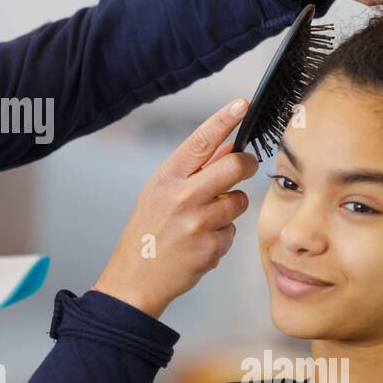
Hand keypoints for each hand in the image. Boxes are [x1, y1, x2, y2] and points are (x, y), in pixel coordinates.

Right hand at [93, 99, 258, 318]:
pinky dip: (221, 238)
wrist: (135, 278)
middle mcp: (181, 196)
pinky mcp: (210, 247)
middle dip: (247, 165)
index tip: (242, 104)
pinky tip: (200, 245)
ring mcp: (197, 223)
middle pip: (234, 167)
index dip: (224, 119)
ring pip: (239, 202)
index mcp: (166, 178)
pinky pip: (232, 233)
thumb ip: (193, 171)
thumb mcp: (160, 193)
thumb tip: (227, 147)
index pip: (200, 141)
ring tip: (205, 221)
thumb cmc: (148, 232)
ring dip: (231, 210)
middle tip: (246, 168)